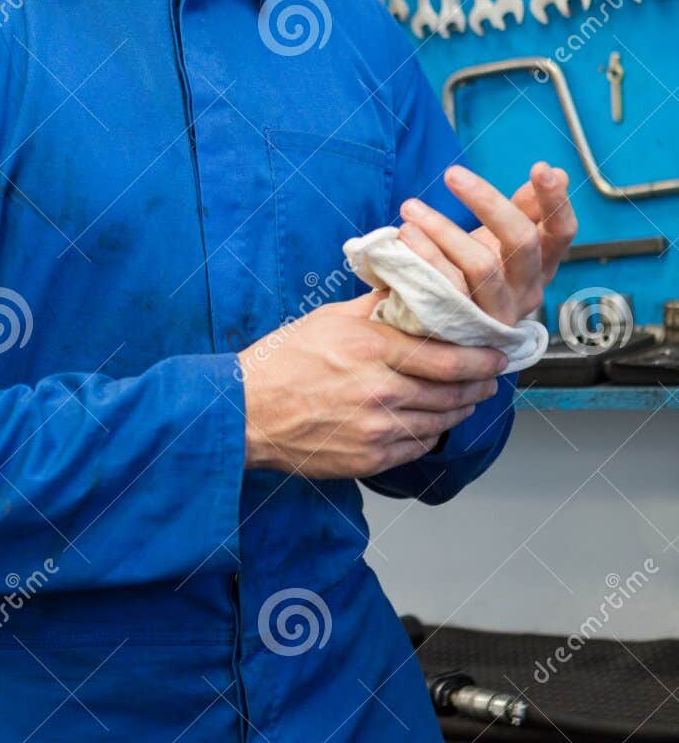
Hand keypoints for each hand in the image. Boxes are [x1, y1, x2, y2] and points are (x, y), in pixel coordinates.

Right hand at [237, 292, 505, 479]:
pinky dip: (432, 434)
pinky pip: (418, 447)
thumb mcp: (329, 318)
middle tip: (489, 378)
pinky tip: (432, 423)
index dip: (481, 359)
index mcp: (372, 349)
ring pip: (440, 422)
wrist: (247, 411)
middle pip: (452, 393)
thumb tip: (410, 284)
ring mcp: (377, 429)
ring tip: (467, 399)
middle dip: (479, 385)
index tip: (496, 356)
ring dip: (461, 410)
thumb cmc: (283, 361)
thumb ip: (376, 304)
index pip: (448, 357)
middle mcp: (380, 391)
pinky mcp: (370, 458)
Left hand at [397, 162, 576, 325]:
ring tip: (411, 207)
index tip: (540, 168)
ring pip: (482, 266)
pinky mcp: (469, 327)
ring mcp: (500, 312)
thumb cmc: (477, 274)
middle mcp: (528, 290)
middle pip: (522, 242)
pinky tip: (406, 235)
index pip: (561, 232)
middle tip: (452, 174)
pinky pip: (450, 287)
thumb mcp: (503, 239)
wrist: (446, 327)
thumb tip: (553, 170)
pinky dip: (426, 256)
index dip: (555, 201)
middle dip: (487, 202)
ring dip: (444, 229)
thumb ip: (526, 208)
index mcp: (543, 264)